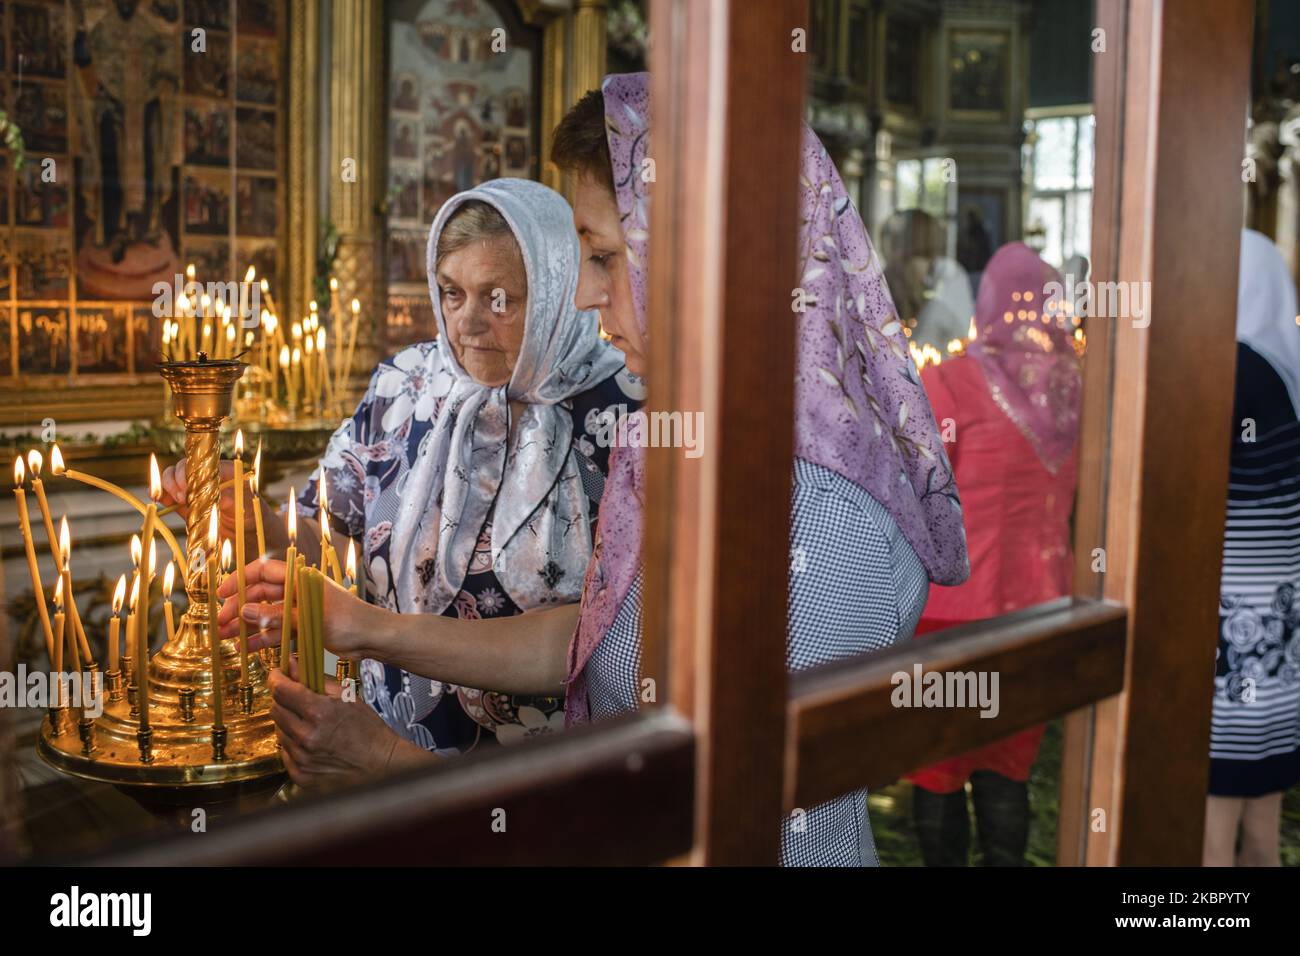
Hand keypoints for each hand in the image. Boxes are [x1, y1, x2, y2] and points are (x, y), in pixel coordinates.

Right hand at [160, 458, 266, 552]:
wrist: (246, 531)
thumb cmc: (252, 514)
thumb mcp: (247, 506)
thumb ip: (235, 500)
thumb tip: (223, 498)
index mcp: (223, 469)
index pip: (201, 462)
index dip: (192, 472)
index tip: (190, 488)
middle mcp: (205, 475)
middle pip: (183, 466)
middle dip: (179, 480)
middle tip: (184, 498)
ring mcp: (193, 487)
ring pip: (172, 476)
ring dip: (169, 486)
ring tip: (179, 501)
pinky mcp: (184, 501)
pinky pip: (167, 492)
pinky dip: (161, 493)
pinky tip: (160, 499)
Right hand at [218, 557, 375, 662]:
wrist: (371, 637)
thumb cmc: (347, 620)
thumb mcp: (308, 617)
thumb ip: (275, 615)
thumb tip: (243, 611)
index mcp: (300, 577)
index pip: (263, 571)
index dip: (240, 580)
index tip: (221, 594)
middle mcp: (297, 590)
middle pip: (260, 594)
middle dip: (239, 608)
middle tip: (221, 624)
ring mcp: (299, 609)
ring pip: (266, 614)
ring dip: (247, 625)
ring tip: (226, 638)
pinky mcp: (302, 626)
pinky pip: (277, 630)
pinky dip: (262, 638)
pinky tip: (246, 648)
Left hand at [269, 655, 413, 788]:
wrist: (382, 763)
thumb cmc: (368, 729)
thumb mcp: (347, 697)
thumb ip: (316, 680)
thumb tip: (293, 665)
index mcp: (320, 713)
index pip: (281, 691)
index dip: (276, 679)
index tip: (277, 675)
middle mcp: (307, 737)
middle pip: (275, 710)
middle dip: (283, 700)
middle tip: (296, 698)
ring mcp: (302, 759)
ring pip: (279, 731)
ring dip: (290, 723)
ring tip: (310, 725)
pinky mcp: (301, 775)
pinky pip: (285, 753)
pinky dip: (294, 745)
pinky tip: (311, 744)